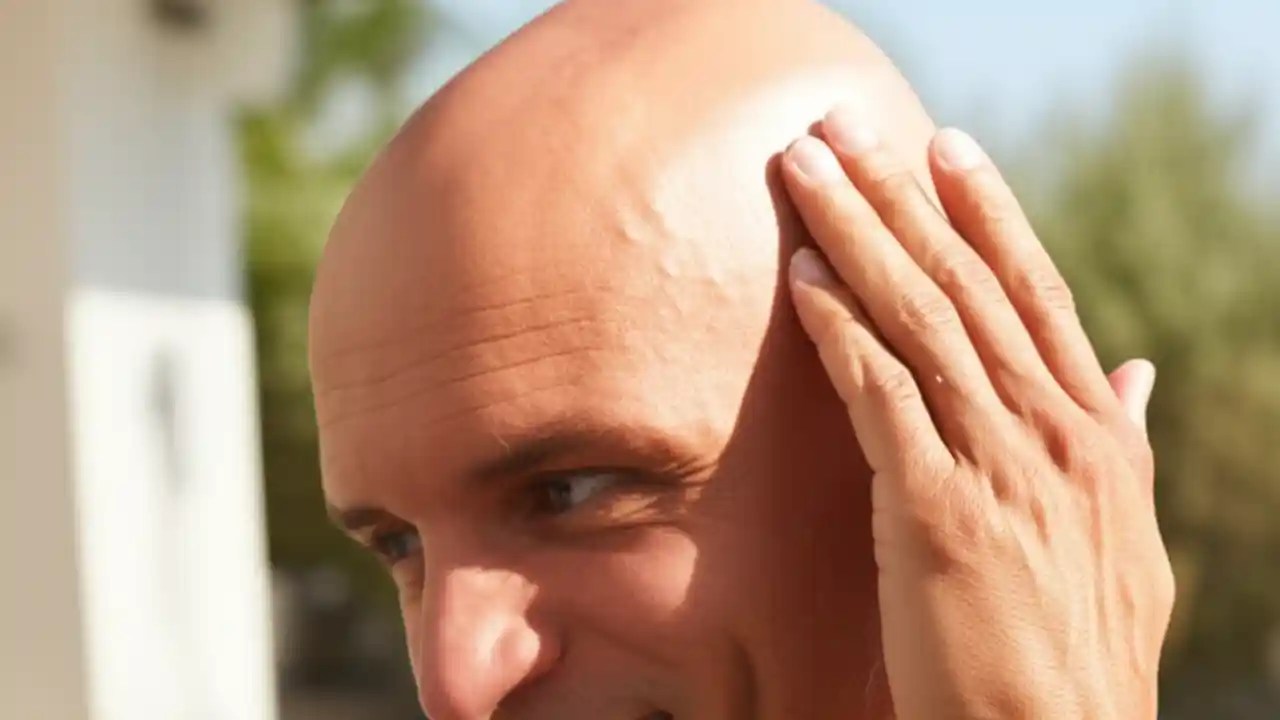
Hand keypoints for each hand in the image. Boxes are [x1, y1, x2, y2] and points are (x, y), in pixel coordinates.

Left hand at [780, 109, 1173, 718]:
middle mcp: (1053, 430)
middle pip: (966, 285)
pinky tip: (804, 281)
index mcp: (1095, 432)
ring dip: (857, 236)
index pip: (1034, 294)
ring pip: (922, 320)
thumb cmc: (1078, 646)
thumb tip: (1129, 371)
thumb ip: (1121, 443)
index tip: (946, 150)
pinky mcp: (938, 510)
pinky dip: (841, 331)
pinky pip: (882, 395)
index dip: (988, 215)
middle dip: (900, 198)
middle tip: (844, 128)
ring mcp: (998, 465)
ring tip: (806, 173)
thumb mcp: (1127, 534)